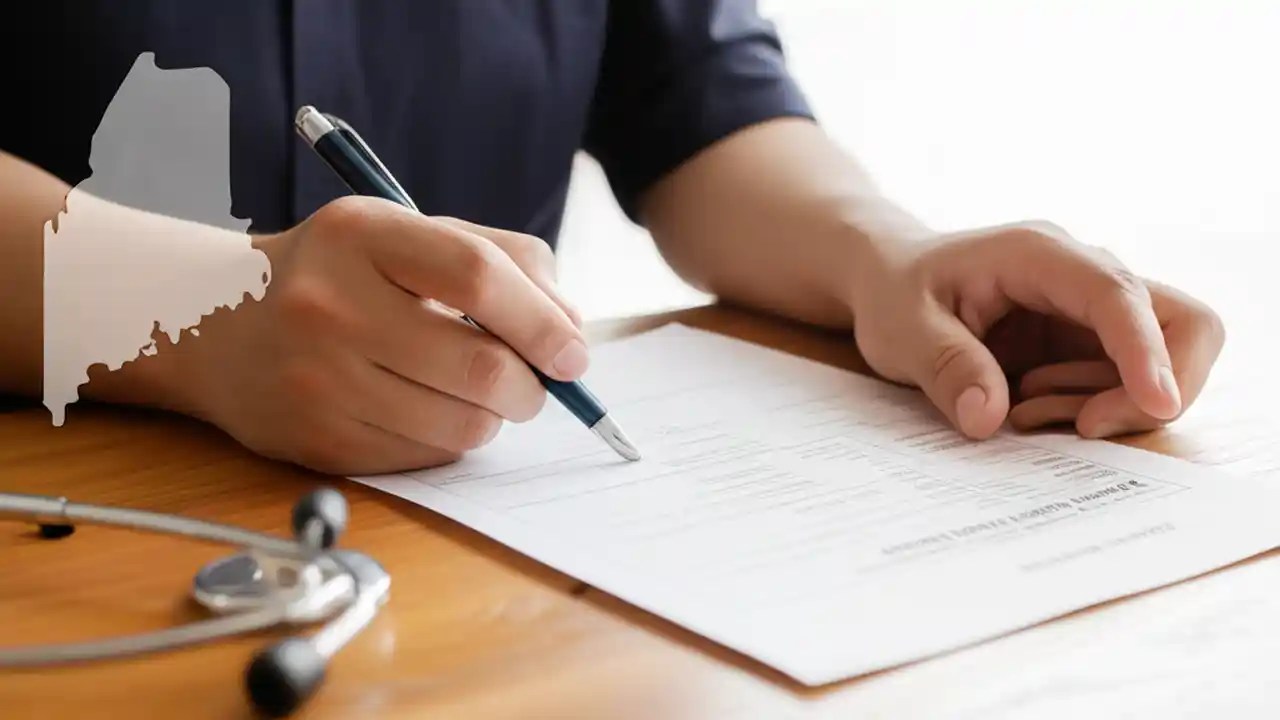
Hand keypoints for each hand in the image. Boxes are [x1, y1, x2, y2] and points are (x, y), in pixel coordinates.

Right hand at [174, 197, 584, 473]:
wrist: (217, 323)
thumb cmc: (343, 273)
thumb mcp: (410, 234)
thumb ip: (504, 260)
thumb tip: (571, 331)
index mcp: (362, 236)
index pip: (477, 276)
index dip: (543, 321)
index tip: (573, 353)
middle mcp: (330, 306)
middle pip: (480, 365)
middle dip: (531, 386)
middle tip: (535, 383)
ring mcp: (318, 380)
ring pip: (461, 425)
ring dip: (494, 416)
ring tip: (477, 393)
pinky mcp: (316, 442)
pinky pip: (425, 458)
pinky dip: (449, 439)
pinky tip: (426, 410)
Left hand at [849, 221, 1224, 439]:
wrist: (890, 279)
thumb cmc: (896, 292)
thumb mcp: (899, 327)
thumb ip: (944, 366)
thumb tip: (989, 418)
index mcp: (1041, 255)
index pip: (1119, 296)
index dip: (1147, 351)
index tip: (1159, 405)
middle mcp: (1083, 275)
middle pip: (1182, 323)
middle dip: (1154, 386)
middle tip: (1080, 428)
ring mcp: (1092, 310)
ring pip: (1159, 361)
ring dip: (1109, 405)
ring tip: (1021, 413)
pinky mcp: (1087, 343)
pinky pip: (1123, 384)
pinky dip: (1089, 410)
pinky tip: (1024, 408)